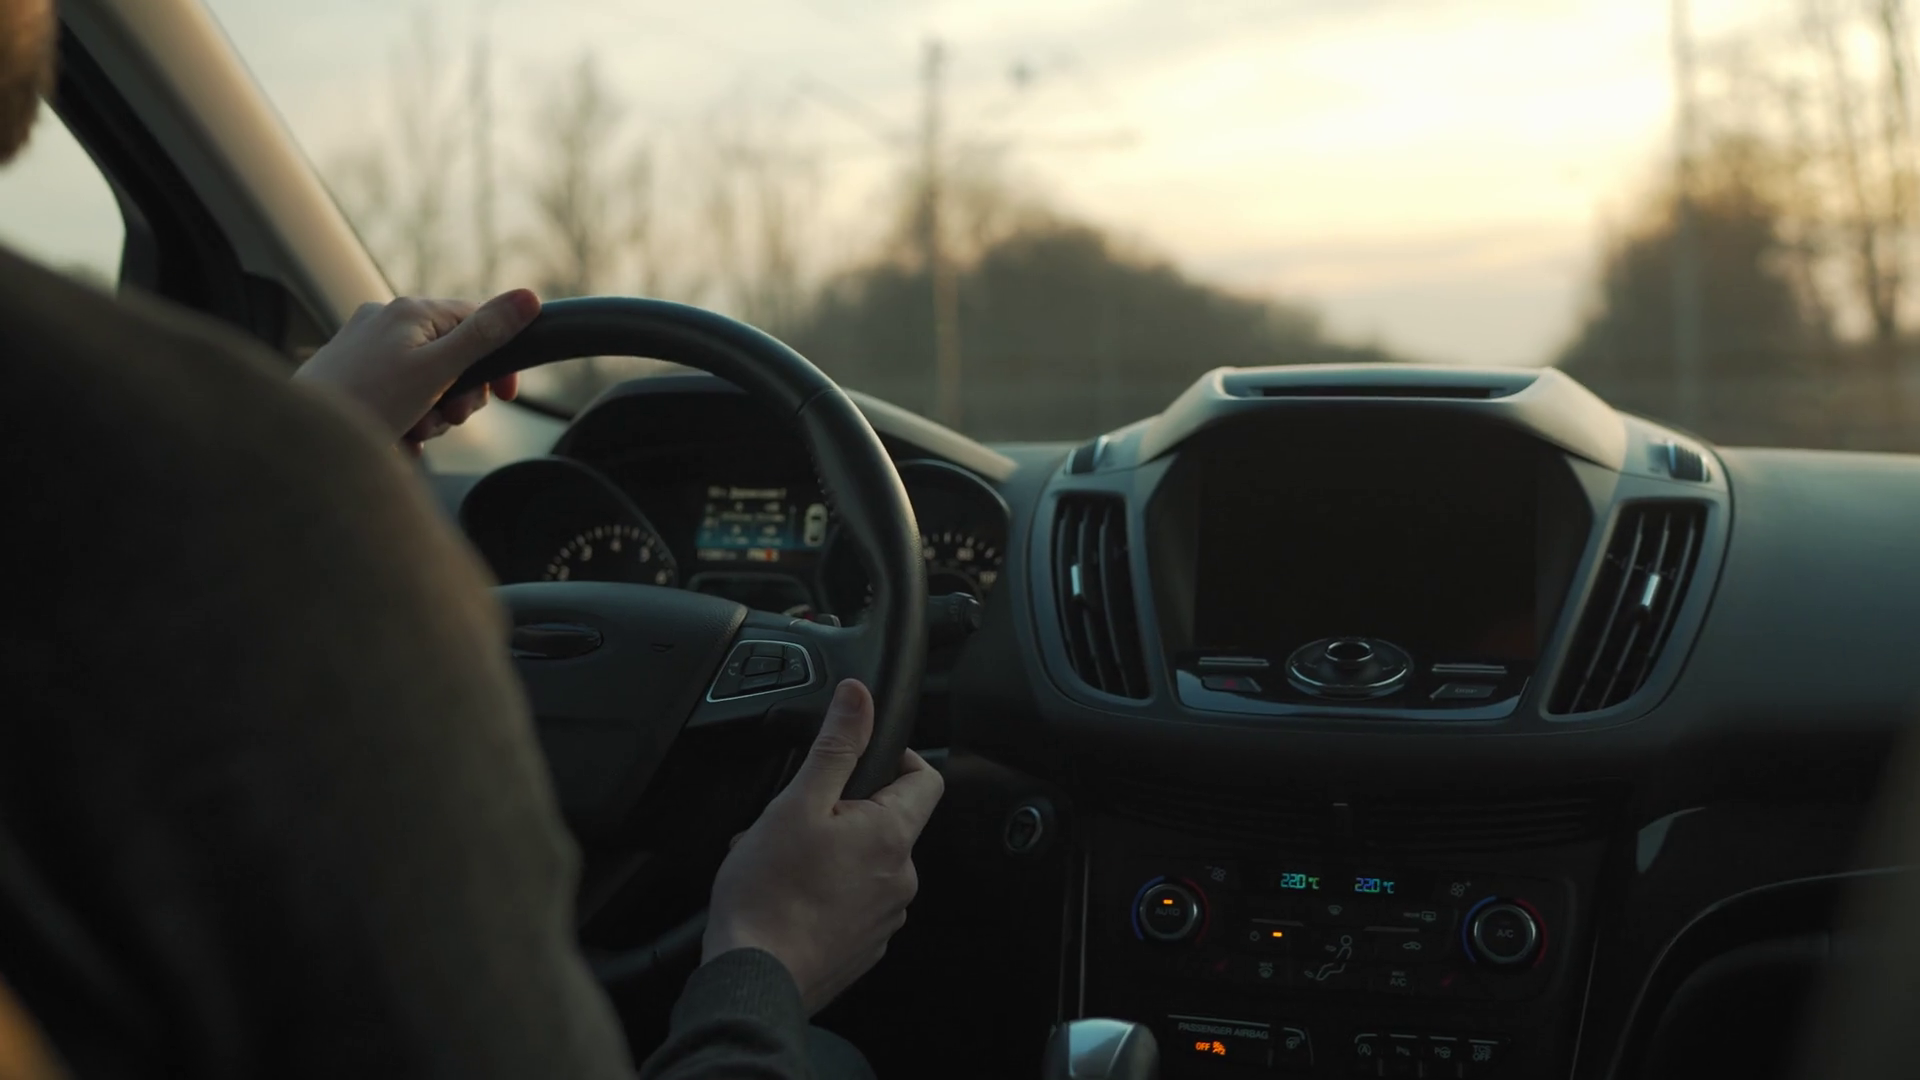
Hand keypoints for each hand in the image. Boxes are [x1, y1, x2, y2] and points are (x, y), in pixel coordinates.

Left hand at [293, 290, 540, 453]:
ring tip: (413, 431)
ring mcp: (367, 347)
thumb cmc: (364, 402)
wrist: (297, 439)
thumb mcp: (437, 370)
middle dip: (458, 395)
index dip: (497, 361)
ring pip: (427, 380)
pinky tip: (396, 437)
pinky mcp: (353, 374)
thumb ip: (484, 336)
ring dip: (432, 413)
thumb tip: (529, 297)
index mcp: (410, 311)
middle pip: (453, 355)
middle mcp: (387, 321)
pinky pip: (399, 395)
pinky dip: (406, 419)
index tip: (505, 395)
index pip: (477, 321)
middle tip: (448, 417)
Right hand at [703, 679, 944, 1012]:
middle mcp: (901, 877)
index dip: (897, 756)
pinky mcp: (864, 946)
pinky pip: (854, 903)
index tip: (859, 757)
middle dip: (847, 810)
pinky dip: (828, 892)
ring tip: (785, 859)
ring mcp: (885, 917)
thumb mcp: (797, 802)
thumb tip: (859, 697)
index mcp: (892, 835)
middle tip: (798, 815)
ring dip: (835, 853)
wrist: (754, 977)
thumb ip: (835, 745)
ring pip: (868, 864)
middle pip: (890, 821)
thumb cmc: (768, 895)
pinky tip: (789, 894)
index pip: (926, 778)